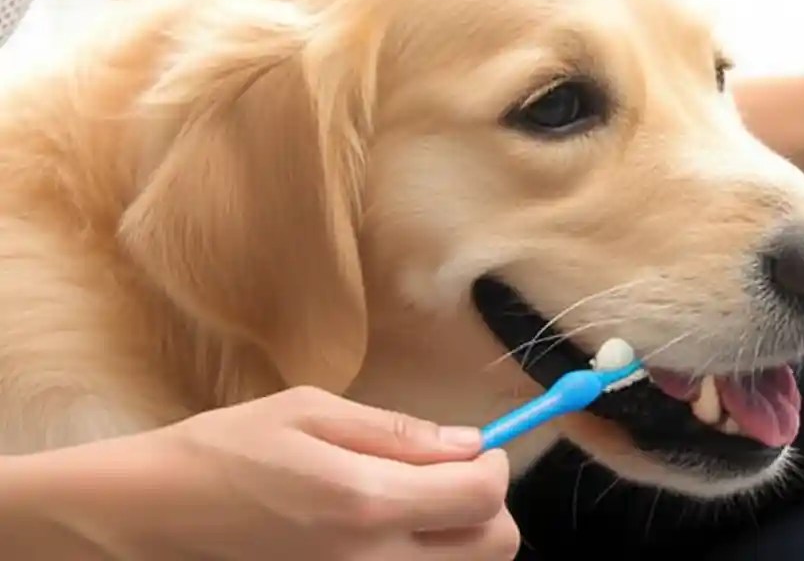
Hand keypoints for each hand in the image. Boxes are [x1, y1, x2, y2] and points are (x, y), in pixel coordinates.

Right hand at [12, 387, 519, 559]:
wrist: (151, 520)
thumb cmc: (223, 453)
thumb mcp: (309, 413)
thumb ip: (397, 432)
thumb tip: (467, 443)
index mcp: (367, 503)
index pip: (484, 498)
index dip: (497, 467)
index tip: (479, 448)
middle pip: (493, 549)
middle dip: (489, 508)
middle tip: (455, 478)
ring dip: (461, 539)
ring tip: (419, 505)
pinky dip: (424, 560)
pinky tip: (391, 534)